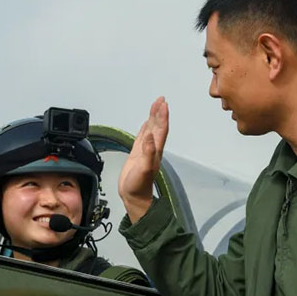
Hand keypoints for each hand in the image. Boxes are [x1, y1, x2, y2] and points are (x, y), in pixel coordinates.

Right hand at [118, 96, 168, 222]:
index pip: (161, 130)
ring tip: (155, 105)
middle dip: (159, 112)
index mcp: (155, 150)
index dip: (162, 116)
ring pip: (151, 130)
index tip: (163, 103)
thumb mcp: (144, 169)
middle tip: (161, 99)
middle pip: (157, 126)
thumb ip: (148, 152)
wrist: (133, 196)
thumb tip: (150, 136)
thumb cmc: (138, 186)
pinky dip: (145, 128)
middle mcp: (152, 148)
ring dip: (153, 117)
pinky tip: (146, 123)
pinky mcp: (137, 154)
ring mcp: (145, 151)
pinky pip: (142, 137)